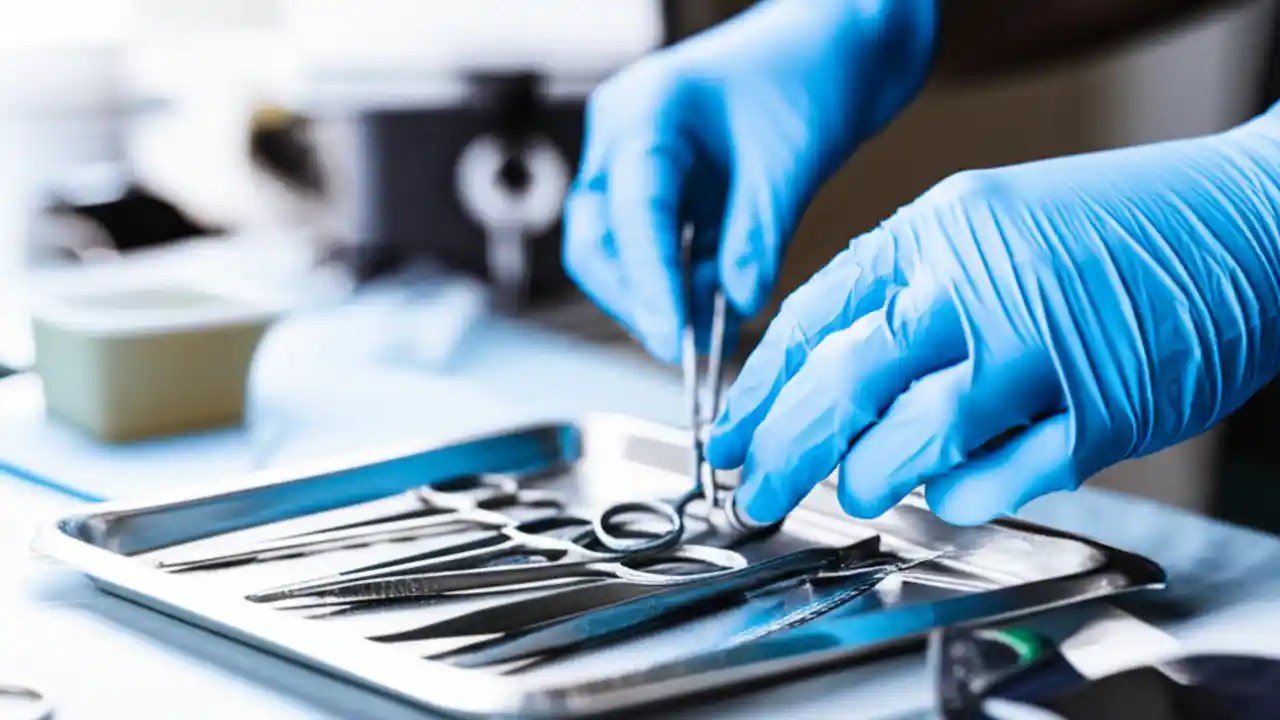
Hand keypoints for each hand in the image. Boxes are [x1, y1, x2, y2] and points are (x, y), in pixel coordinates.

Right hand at [563, 0, 936, 360]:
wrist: (837, 43)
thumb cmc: (813, 71)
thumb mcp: (792, 161)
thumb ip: (758, 235)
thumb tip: (738, 303)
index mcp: (645, 113)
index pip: (629, 214)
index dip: (647, 285)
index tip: (674, 342)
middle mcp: (623, 137)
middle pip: (596, 241)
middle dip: (635, 299)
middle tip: (684, 349)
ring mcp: (635, 162)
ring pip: (615, 252)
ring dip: (656, 296)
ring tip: (708, 330)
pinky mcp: (660, 187)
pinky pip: (651, 248)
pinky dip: (678, 282)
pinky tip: (713, 303)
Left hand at [708, 109, 1279, 524]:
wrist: (1248, 217)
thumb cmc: (1110, 226)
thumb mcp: (987, 220)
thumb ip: (908, 287)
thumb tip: (825, 367)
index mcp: (941, 232)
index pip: (818, 316)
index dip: (763, 386)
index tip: (731, 432)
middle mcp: (983, 286)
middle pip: (847, 382)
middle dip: (786, 450)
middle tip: (755, 491)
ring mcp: (1045, 351)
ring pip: (916, 438)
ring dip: (869, 477)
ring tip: (854, 490)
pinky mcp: (1102, 414)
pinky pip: (1001, 477)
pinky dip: (957, 496)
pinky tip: (942, 493)